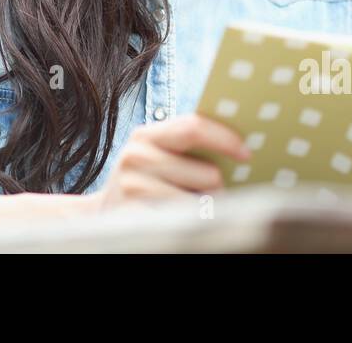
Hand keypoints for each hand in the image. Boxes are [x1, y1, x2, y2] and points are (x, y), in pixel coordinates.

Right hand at [91, 113, 251, 212]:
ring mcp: (132, 186)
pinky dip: (190, 225)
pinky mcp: (134, 215)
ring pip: (201, 202)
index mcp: (145, 135)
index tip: (247, 154)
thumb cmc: (145, 184)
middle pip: (208, 173)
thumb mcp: (159, 157)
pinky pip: (185, 222)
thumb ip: (187, 146)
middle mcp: (135, 156)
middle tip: (213, 193)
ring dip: (205, 209)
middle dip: (219, 187)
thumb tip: (240, 146)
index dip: (225, 139)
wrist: (104, 215)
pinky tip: (177, 220)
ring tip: (188, 208)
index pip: (193, 127)